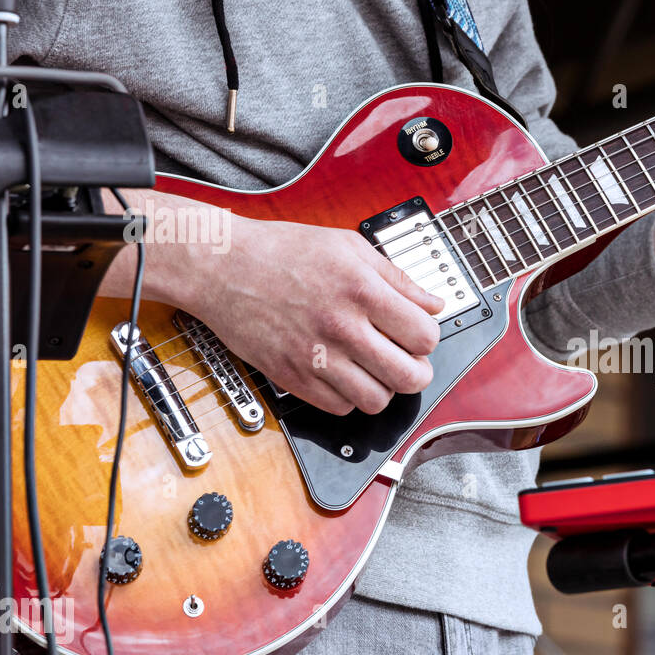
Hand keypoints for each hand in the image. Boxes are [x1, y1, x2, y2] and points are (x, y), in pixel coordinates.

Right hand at [180, 214, 442, 415]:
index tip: (418, 334)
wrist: (221, 266)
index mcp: (362, 291)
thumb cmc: (282, 251)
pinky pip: (340, 408)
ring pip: (377, 400)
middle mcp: (342, 328)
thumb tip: (433, 304)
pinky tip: (344, 375)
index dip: (427, 338)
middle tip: (407, 361)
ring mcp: (316, 357)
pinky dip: (348, 397)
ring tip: (374, 369)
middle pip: (409, 377)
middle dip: (417, 372)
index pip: (425, 337)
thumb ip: (397, 278)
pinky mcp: (292, 376)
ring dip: (383, 388)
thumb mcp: (348, 247)